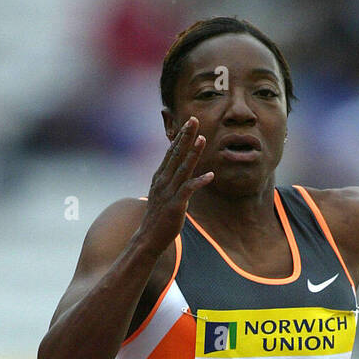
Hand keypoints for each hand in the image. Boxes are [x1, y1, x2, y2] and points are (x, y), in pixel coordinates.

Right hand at [137, 117, 213, 256]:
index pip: (171, 152)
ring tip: (202, 139)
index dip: (180, 137)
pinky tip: (210, 175)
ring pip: (183, 168)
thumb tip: (175, 171)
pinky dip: (199, 181)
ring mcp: (169, 193)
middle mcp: (163, 181)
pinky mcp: (175, 205)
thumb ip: (168, 181)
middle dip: (185, 136)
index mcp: (160, 177)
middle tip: (194, 120)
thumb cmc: (157, 217)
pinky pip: (188, 190)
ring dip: (193, 153)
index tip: (189, 123)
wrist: (148, 238)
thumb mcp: (161, 194)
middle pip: (176, 154)